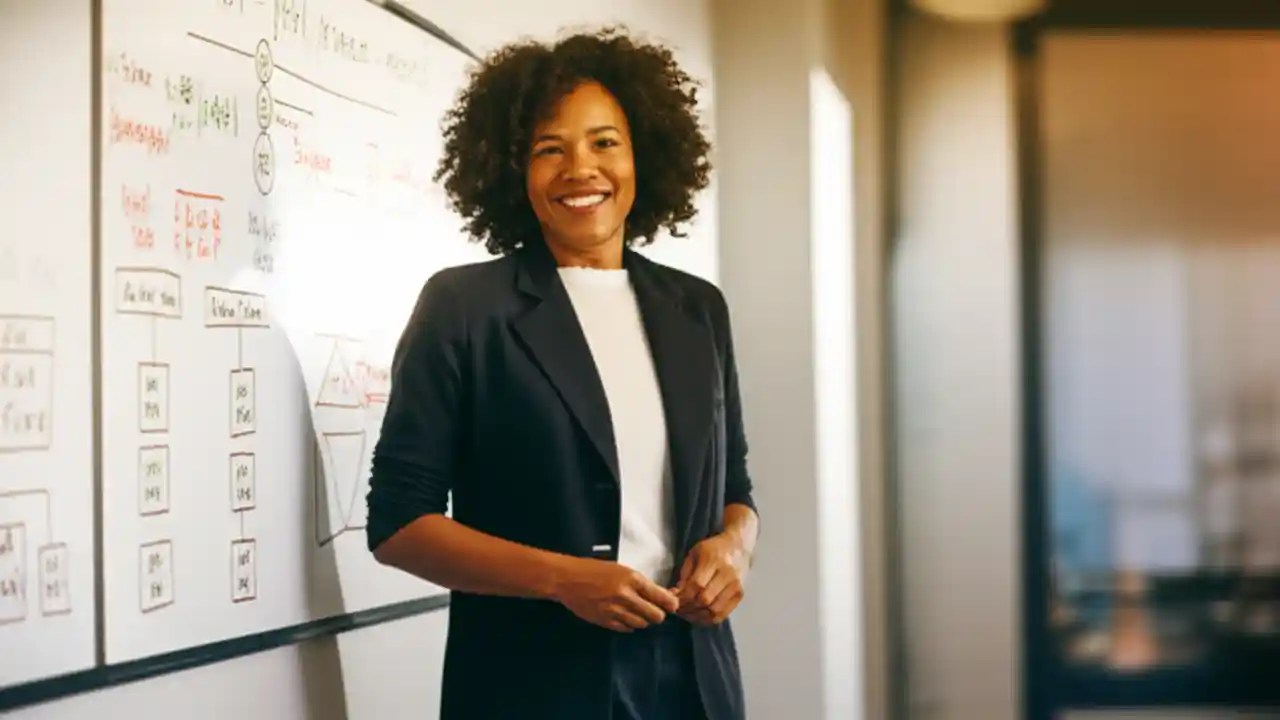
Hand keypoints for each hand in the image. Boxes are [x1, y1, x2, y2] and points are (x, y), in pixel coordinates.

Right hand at [553, 557, 679, 632]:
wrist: (568, 580)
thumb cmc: (594, 570)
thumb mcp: (620, 569)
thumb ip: (639, 583)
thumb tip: (658, 595)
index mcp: (632, 579)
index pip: (661, 597)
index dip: (670, 603)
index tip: (672, 605)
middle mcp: (626, 596)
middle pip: (655, 615)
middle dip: (658, 614)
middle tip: (655, 611)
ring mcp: (616, 611)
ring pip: (642, 624)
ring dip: (643, 620)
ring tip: (637, 612)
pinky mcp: (605, 621)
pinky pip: (626, 629)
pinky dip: (629, 625)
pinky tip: (625, 617)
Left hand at [672, 533, 748, 625]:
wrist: (738, 546)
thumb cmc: (712, 549)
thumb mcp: (694, 554)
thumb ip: (685, 575)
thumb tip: (675, 595)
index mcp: (713, 559)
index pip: (696, 585)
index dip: (682, 597)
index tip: (672, 600)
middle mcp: (727, 574)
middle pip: (705, 599)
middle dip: (688, 607)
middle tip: (678, 608)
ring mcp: (736, 586)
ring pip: (714, 610)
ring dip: (697, 616)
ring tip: (686, 613)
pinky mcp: (740, 595)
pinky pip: (722, 614)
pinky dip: (708, 619)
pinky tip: (698, 615)